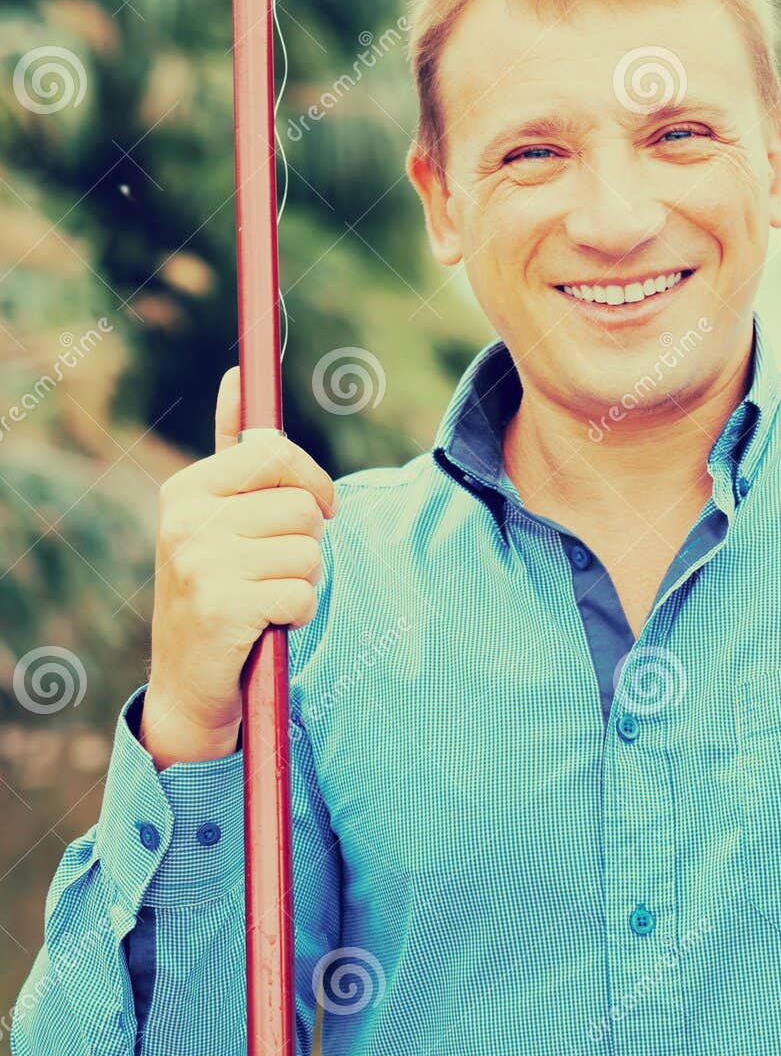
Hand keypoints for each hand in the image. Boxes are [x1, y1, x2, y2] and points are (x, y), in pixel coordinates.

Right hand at [141, 367, 336, 769]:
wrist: (189, 680)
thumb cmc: (217, 586)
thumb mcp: (216, 515)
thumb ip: (234, 449)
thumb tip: (240, 375)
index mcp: (187, 489)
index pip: (275, 452)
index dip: (313, 481)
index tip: (319, 507)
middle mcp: (186, 521)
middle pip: (303, 508)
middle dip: (307, 543)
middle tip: (274, 569)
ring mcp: (201, 564)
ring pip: (309, 553)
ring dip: (303, 581)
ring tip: (266, 596)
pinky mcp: (222, 609)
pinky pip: (303, 595)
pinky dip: (297, 615)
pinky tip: (266, 624)